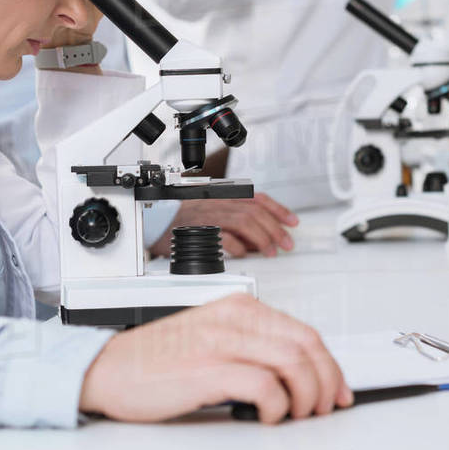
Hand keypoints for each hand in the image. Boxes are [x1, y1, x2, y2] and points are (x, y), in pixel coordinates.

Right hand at [79, 294, 352, 422]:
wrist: (108, 368)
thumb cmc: (155, 360)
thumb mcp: (211, 338)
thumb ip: (249, 345)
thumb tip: (293, 374)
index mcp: (238, 308)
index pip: (304, 331)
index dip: (329, 365)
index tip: (336, 388)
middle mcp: (234, 319)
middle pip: (307, 345)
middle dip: (326, 381)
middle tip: (324, 407)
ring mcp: (222, 342)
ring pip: (294, 363)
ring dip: (307, 396)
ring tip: (297, 414)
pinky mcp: (209, 369)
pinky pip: (265, 385)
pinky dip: (277, 406)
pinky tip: (269, 415)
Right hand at [148, 192, 297, 257]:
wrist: (155, 222)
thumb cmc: (185, 219)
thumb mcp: (214, 213)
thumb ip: (238, 222)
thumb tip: (263, 238)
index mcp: (224, 196)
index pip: (258, 198)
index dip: (278, 210)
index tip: (293, 222)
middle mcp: (218, 202)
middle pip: (254, 212)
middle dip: (275, 228)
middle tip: (285, 243)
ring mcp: (208, 215)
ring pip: (243, 221)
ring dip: (261, 238)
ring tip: (270, 252)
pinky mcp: (198, 229)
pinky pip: (223, 237)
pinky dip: (236, 246)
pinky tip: (244, 254)